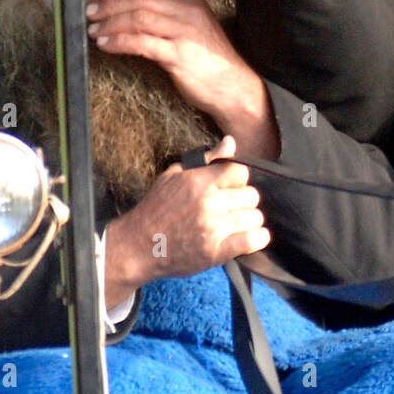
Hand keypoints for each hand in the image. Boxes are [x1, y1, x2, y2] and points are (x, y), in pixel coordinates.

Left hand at [85, 0, 278, 155]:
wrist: (234, 87)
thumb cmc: (210, 60)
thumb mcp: (192, 28)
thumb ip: (167, 16)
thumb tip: (130, 12)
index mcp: (192, 1)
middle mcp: (189, 11)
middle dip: (110, 5)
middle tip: (91, 13)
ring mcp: (185, 32)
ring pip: (138, 18)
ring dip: (110, 24)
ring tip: (93, 31)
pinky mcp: (179, 55)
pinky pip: (140, 43)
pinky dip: (118, 42)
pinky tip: (105, 46)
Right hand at [103, 136, 268, 306]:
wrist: (136, 247)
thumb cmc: (154, 210)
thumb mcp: (174, 176)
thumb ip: (206, 160)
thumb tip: (230, 142)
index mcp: (198, 182)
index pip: (240, 172)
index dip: (238, 180)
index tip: (229, 189)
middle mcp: (208, 203)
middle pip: (251, 195)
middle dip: (244, 201)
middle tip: (231, 209)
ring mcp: (213, 228)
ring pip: (255, 217)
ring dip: (249, 221)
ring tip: (235, 225)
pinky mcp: (216, 252)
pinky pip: (253, 240)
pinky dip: (257, 238)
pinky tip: (248, 238)